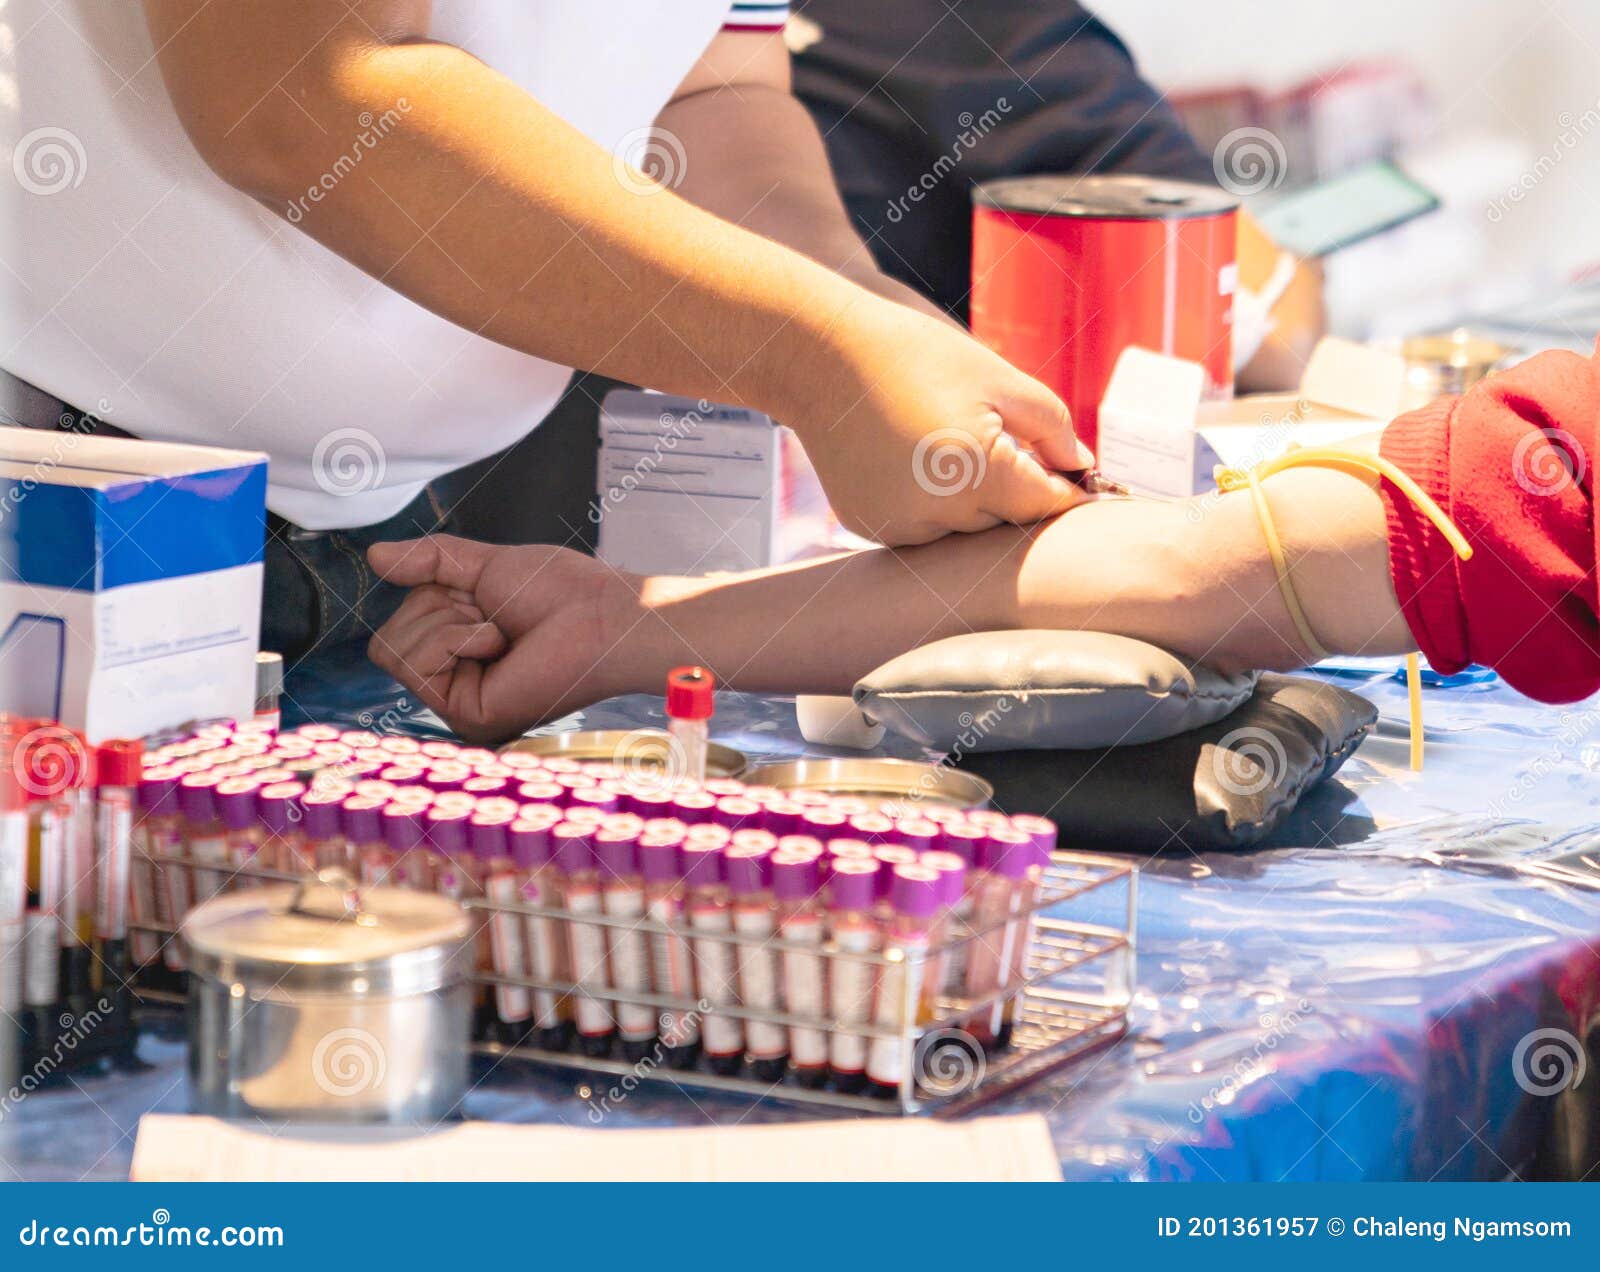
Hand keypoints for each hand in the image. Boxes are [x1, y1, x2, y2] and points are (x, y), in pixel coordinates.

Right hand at [366, 536, 639, 742]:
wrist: (602, 614)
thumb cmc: (561, 592)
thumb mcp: (482, 565)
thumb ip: (429, 563)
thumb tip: (373, 556)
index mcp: (459, 656)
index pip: (396, 625)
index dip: (432, 594)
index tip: (483, 596)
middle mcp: (456, 686)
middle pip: (385, 641)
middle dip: (436, 607)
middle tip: (494, 614)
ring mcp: (460, 706)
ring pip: (393, 651)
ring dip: (449, 623)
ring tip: (501, 632)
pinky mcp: (467, 716)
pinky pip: (416, 664)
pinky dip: (456, 638)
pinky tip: (500, 644)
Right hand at [788, 301, 1092, 544]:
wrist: (820, 358)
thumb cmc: (914, 356)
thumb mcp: (998, 378)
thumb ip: (1052, 427)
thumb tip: (1082, 468)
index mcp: (975, 469)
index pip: (1045, 504)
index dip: (1069, 493)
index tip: (1086, 485)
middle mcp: (937, 510)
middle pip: (1005, 522)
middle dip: (1016, 492)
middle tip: (1008, 446)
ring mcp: (899, 525)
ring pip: (964, 531)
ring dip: (974, 503)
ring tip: (950, 446)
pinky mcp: (871, 527)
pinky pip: (924, 529)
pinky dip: (932, 507)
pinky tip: (914, 463)